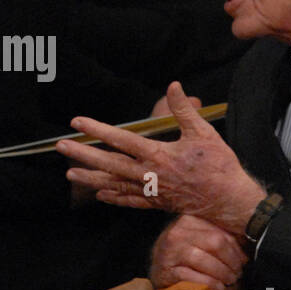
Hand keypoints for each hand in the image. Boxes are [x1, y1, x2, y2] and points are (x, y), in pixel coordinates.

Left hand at [56, 81, 264, 235]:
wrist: (229, 200)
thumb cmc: (218, 165)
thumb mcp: (203, 133)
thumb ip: (184, 110)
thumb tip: (174, 85)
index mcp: (158, 155)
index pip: (121, 140)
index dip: (98, 130)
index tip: (78, 123)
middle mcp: (149, 175)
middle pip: (109, 163)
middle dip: (83, 154)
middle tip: (61, 147)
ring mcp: (150, 192)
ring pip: (113, 184)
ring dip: (90, 178)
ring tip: (69, 173)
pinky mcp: (156, 203)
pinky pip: (128, 201)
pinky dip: (112, 197)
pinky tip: (98, 194)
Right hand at [150, 214, 247, 289]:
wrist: (158, 270)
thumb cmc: (185, 255)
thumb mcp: (200, 240)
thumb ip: (220, 240)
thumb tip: (245, 255)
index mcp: (188, 220)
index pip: (220, 233)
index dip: (236, 250)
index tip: (243, 262)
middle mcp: (177, 232)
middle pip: (215, 244)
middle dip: (231, 262)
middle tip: (237, 274)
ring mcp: (169, 252)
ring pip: (204, 260)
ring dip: (222, 274)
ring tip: (228, 281)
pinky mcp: (165, 271)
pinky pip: (192, 277)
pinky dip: (209, 284)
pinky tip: (217, 288)